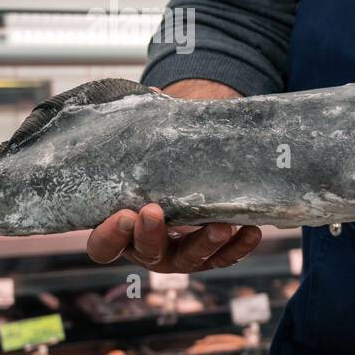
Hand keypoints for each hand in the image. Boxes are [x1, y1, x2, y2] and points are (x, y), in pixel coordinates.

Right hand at [85, 79, 261, 271]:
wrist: (187, 167)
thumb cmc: (155, 159)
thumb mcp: (143, 143)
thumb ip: (140, 125)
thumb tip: (156, 95)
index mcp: (117, 227)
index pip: (103, 245)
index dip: (110, 235)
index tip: (125, 213)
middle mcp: (145, 247)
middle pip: (145, 253)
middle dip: (150, 234)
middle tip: (157, 211)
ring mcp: (179, 253)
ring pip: (188, 259)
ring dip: (204, 244)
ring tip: (222, 225)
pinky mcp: (209, 253)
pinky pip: (224, 257)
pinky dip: (238, 247)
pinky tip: (251, 231)